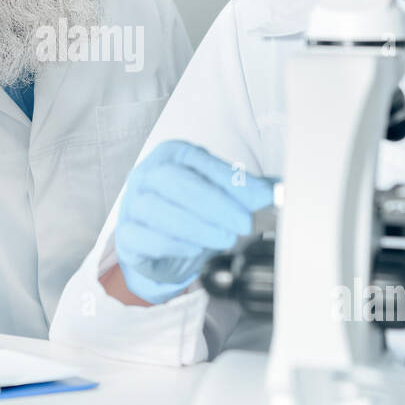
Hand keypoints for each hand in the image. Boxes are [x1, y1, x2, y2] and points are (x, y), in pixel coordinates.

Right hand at [115, 140, 274, 303]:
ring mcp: (132, 205)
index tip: (260, 199)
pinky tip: (196, 250)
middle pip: (174, 181)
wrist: (163, 247)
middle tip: (243, 224)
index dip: (230, 180)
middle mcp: (146, 174)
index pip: (198, 161)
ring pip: (156, 210)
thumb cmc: (194, 213)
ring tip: (225, 240)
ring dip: (196, 226)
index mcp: (172, 154)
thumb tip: (278, 191)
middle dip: (213, 204)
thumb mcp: (222, 196)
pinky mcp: (126, 236)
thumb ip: (247, 191)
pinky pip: (144, 238)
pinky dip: (173, 244)